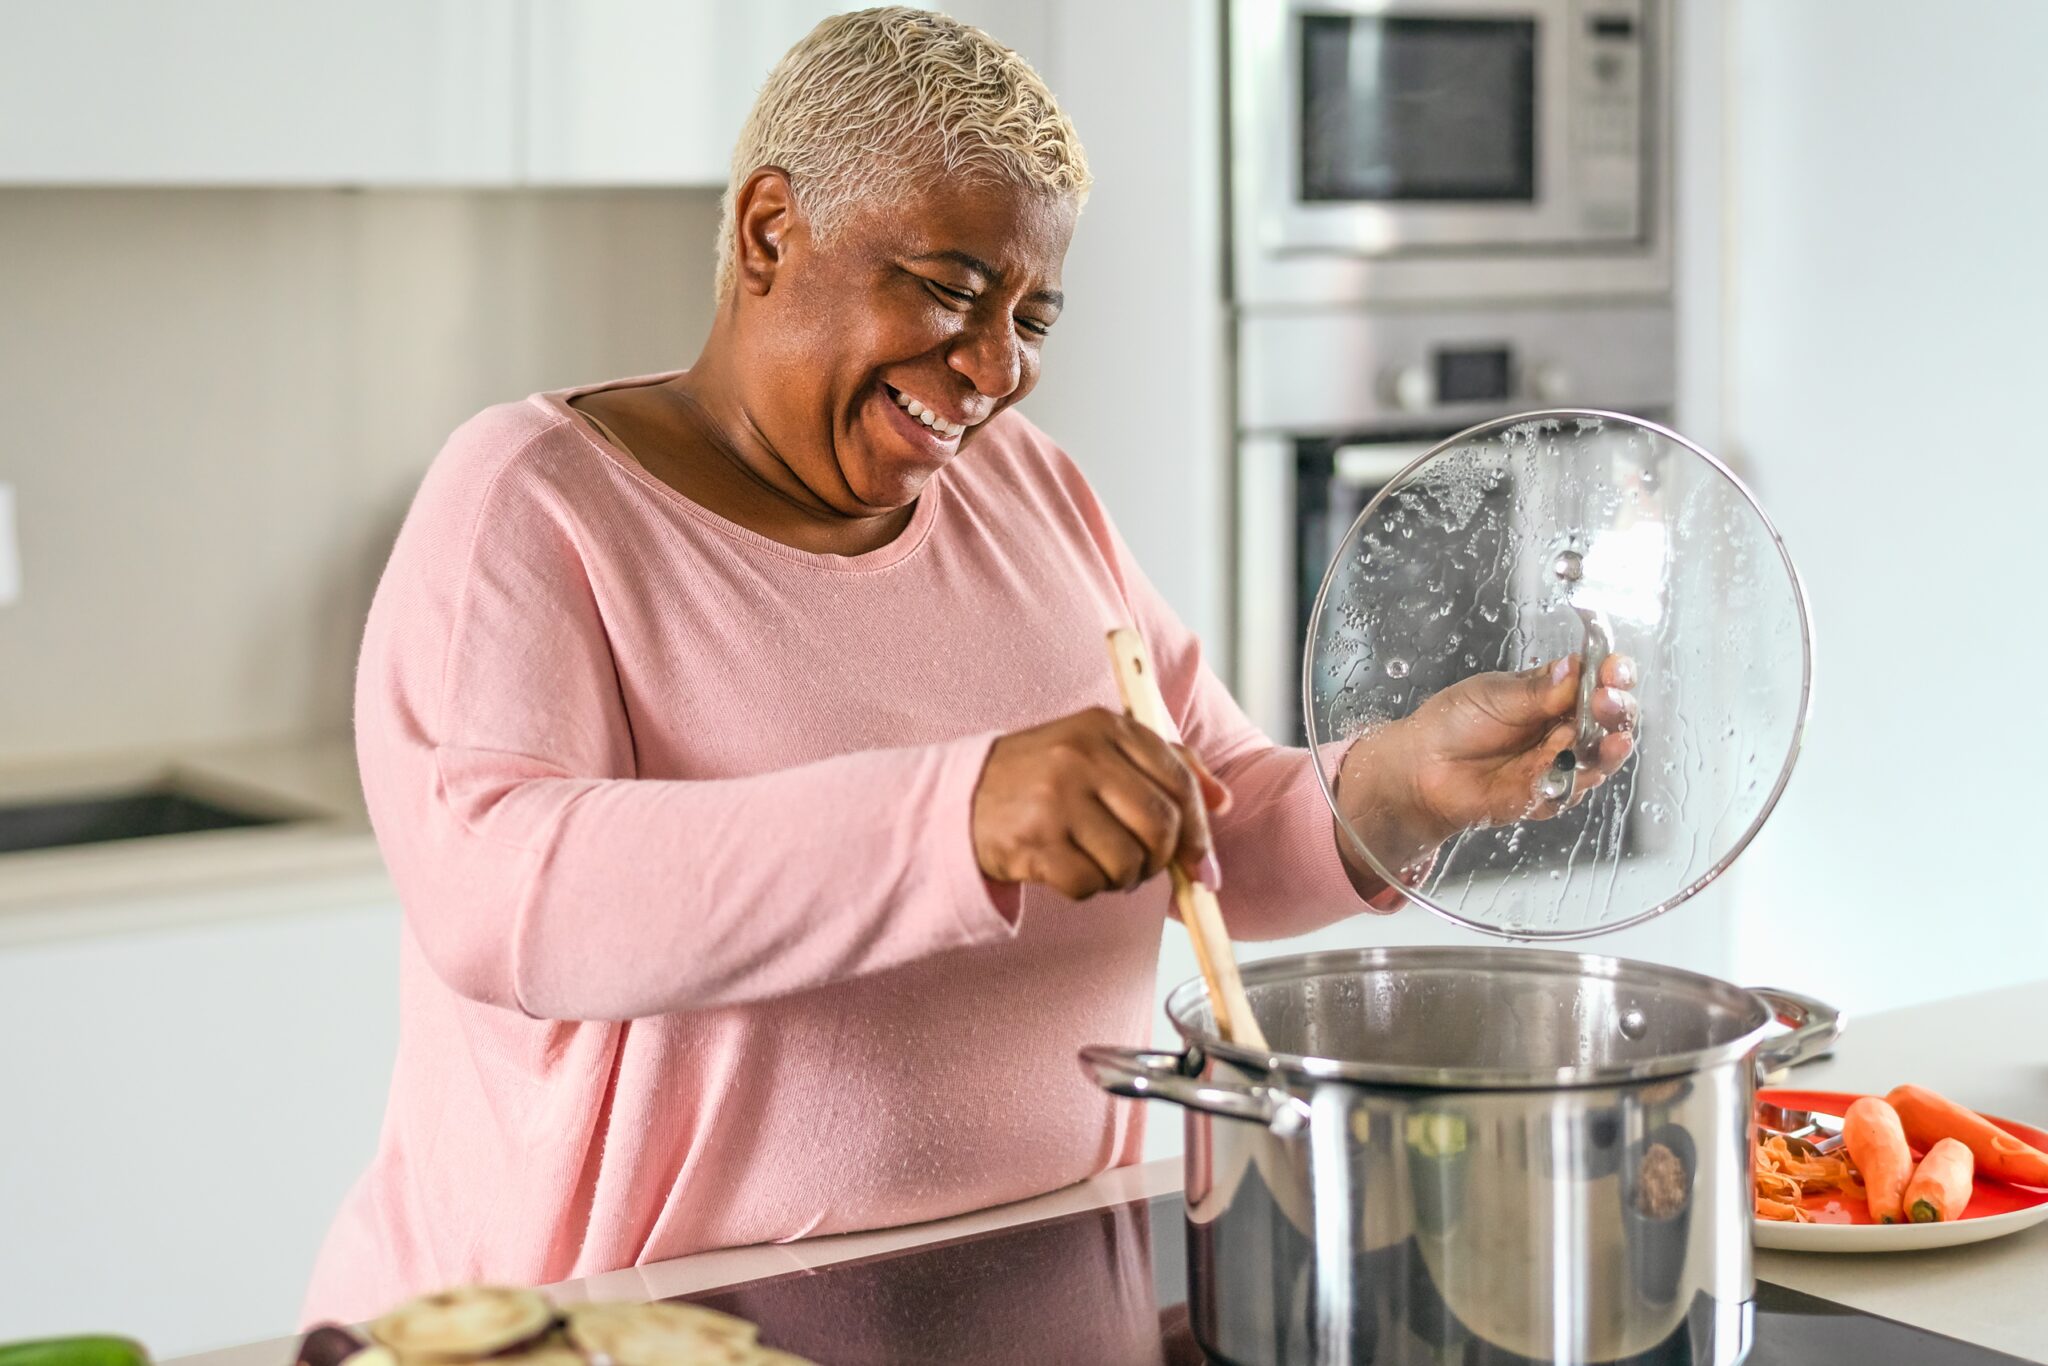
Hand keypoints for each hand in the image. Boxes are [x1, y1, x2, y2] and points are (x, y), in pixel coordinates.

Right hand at [972, 707, 1231, 899]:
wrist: (958, 799)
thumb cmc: (1041, 777)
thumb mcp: (1099, 750)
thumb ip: (1164, 764)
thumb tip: (1222, 801)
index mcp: (1104, 726)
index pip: (1178, 780)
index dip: (1200, 829)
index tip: (1204, 863)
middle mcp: (1080, 756)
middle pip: (1161, 825)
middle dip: (1163, 860)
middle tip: (1146, 868)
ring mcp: (1055, 798)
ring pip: (1129, 861)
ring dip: (1123, 878)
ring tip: (1100, 864)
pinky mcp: (1033, 841)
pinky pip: (1089, 884)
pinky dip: (1087, 889)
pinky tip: (1068, 869)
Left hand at [1335, 655, 1638, 877]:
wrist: (1422, 768)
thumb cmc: (1455, 723)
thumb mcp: (1494, 696)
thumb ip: (1538, 690)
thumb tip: (1574, 667)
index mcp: (1557, 691)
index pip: (1598, 679)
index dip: (1613, 674)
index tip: (1613, 670)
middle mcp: (1567, 726)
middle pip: (1611, 719)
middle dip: (1616, 709)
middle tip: (1607, 700)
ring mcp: (1562, 762)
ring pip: (1601, 757)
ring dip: (1608, 747)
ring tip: (1611, 738)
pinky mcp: (1550, 794)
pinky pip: (1573, 788)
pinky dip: (1573, 776)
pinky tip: (1569, 763)